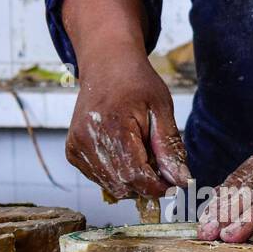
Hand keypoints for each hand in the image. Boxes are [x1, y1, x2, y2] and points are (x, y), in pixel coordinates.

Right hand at [65, 53, 190, 199]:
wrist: (106, 64)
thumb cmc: (136, 83)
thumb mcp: (161, 109)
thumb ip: (170, 147)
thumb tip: (181, 181)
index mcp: (112, 127)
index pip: (136, 177)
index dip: (158, 186)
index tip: (174, 183)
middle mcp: (88, 140)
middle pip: (123, 185)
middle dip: (146, 183)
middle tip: (159, 163)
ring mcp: (76, 147)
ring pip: (111, 186)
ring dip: (132, 180)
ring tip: (141, 153)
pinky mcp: (72, 151)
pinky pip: (99, 178)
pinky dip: (117, 174)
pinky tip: (124, 152)